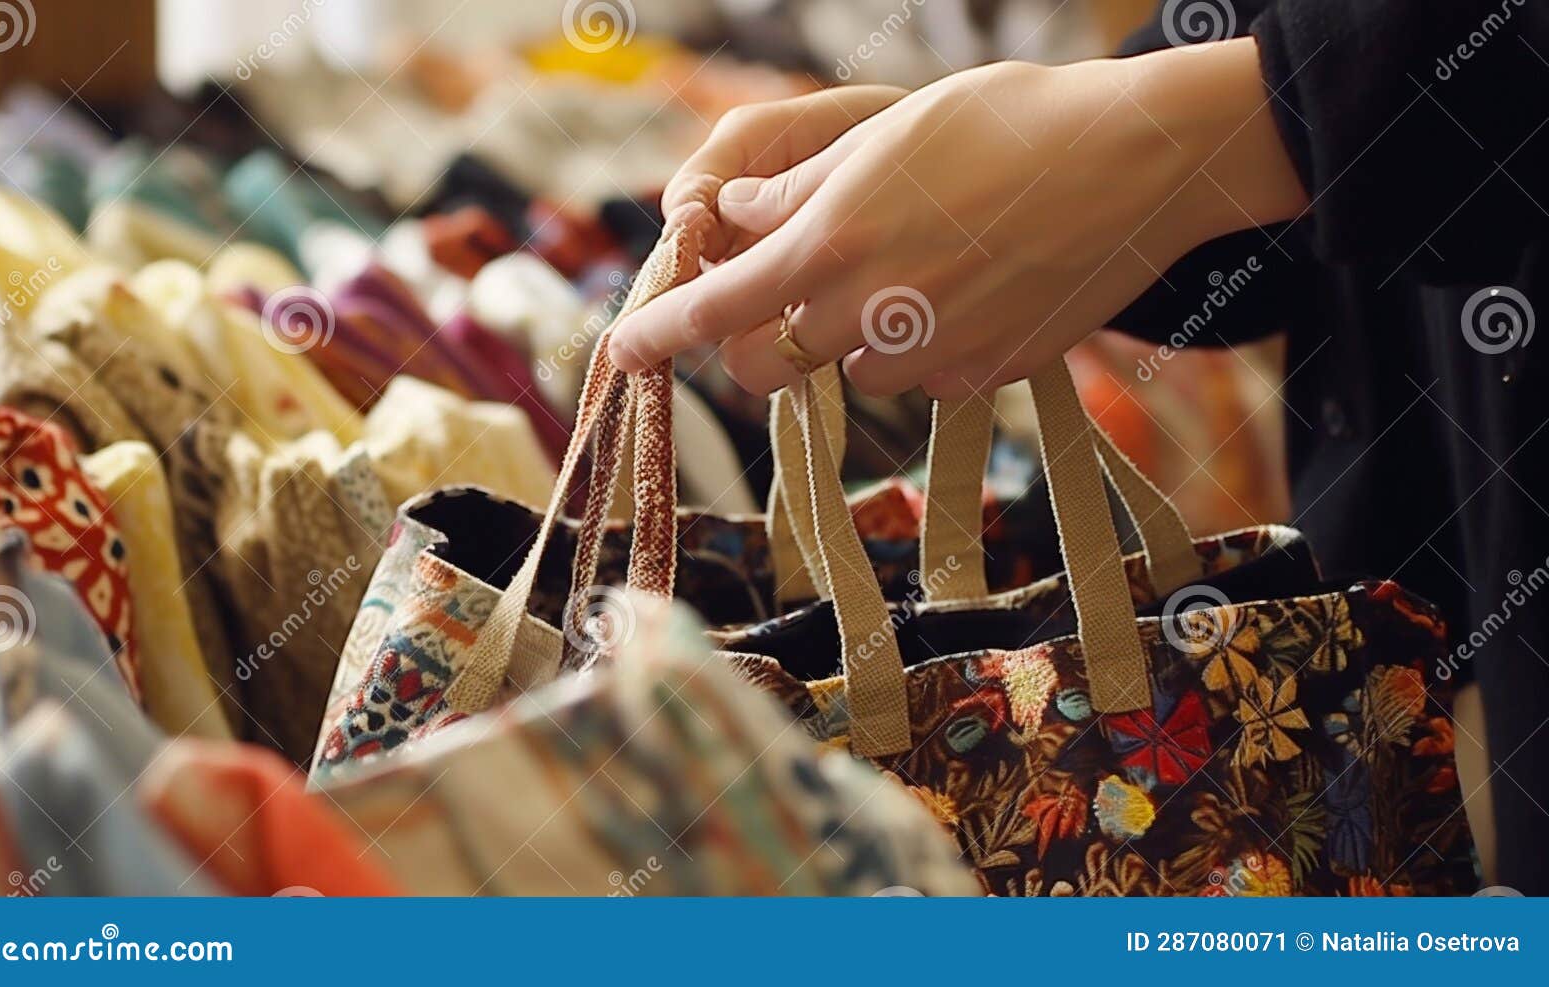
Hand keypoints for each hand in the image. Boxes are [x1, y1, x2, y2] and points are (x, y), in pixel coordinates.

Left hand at [610, 38, 1307, 397]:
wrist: (1135, 162)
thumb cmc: (1006, 124)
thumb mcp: (886, 134)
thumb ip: (800, 187)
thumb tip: (735, 212)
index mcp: (833, 241)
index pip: (718, 307)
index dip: (659, 334)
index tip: (621, 351)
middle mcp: (871, 311)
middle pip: (772, 366)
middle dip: (762, 343)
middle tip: (790, 298)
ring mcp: (930, 353)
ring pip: (854, 371)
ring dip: (857, 336)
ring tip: (923, 262)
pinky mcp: (984, 377)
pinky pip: (926, 377)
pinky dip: (928, 346)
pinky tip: (974, 287)